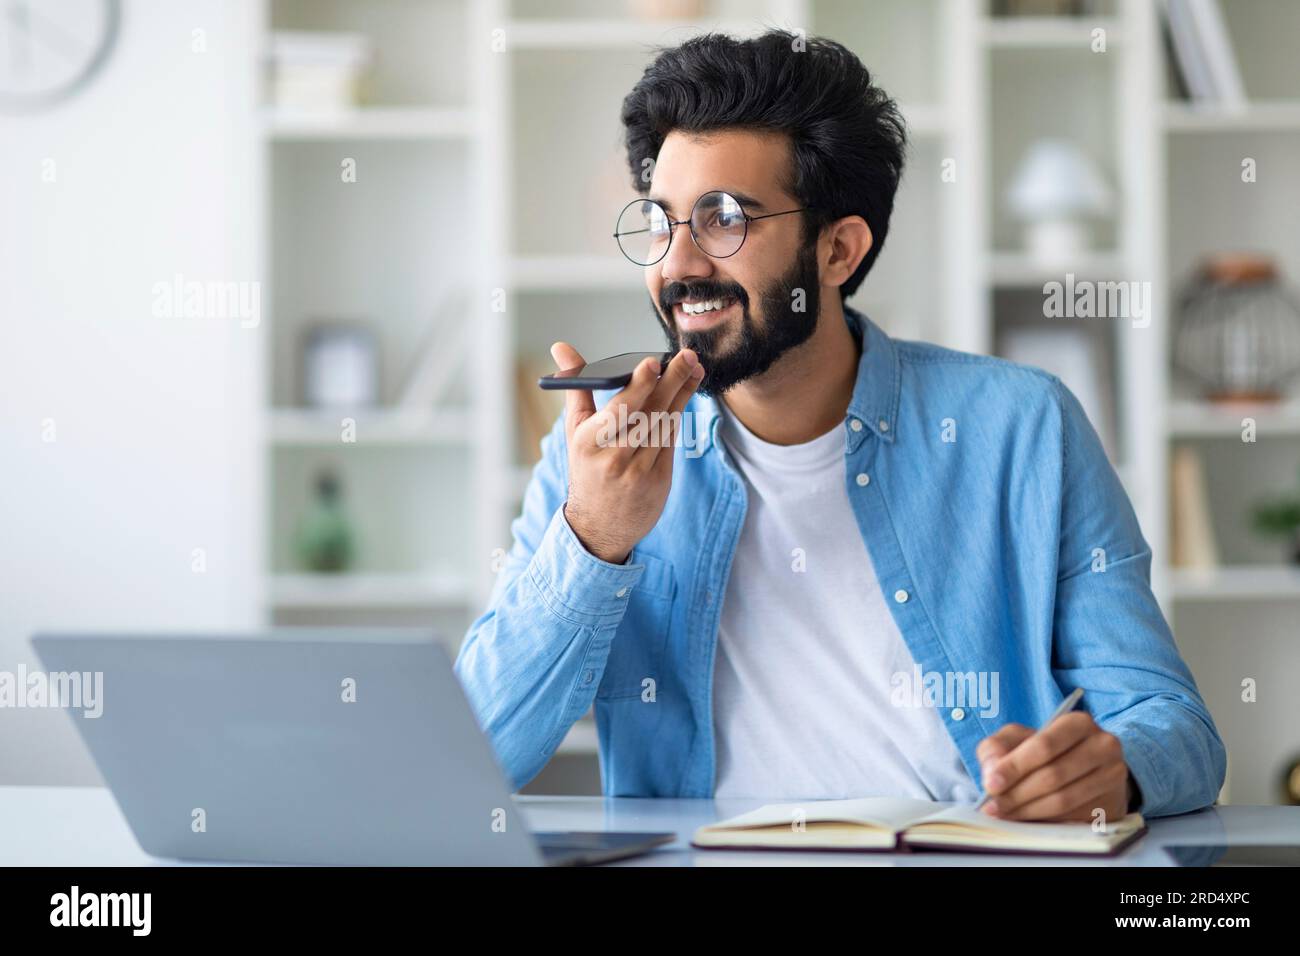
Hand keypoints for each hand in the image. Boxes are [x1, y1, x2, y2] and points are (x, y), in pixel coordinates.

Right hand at [550, 342, 704, 564]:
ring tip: (693, 368)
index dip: (637, 387)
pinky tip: (685, 393)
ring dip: (681, 394)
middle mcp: (614, 459)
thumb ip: (576, 388)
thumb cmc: (587, 468)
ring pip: (664, 425)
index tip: (652, 363)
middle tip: (687, 357)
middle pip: (647, 413)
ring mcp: (638, 473)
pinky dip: (677, 415)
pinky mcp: (659, 482)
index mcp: (588, 444)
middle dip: (670, 381)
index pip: (617, 411)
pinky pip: (670, 441)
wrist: (599, 527)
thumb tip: (561, 348)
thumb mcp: (575, 432)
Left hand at [975, 712, 1129, 822]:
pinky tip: (1026, 820)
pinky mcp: (1114, 805)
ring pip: (1064, 800)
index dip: (1015, 767)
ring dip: (1028, 811)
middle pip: (1054, 776)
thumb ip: (998, 748)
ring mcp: (1113, 778)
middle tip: (992, 805)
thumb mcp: (1017, 739)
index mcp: (1078, 723)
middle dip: (1017, 793)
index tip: (991, 785)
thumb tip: (993, 774)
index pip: (1044, 746)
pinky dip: (1046, 821)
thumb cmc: (1043, 752)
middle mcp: (1103, 747)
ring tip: (1003, 814)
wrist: (1084, 770)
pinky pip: (1075, 818)